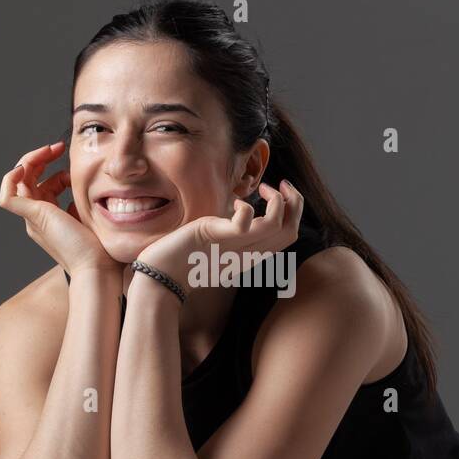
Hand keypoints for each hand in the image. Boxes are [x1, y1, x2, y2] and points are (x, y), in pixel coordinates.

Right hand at [0, 141, 121, 276]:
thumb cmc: (101, 248)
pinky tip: (25, 166)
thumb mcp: (93, 215)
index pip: (43, 185)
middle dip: (40, 158)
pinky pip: (8, 196)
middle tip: (58, 146)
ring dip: (30, 160)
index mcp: (50, 218)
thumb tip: (90, 184)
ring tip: (51, 149)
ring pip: (17, 182)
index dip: (54, 168)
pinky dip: (11, 179)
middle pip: (27, 180)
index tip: (70, 159)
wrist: (98, 268)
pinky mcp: (32, 218)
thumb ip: (85, 200)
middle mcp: (38, 218)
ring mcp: (33, 218)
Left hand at [134, 180, 303, 295]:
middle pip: (292, 230)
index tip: (281, 192)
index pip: (290, 234)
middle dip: (295, 201)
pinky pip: (244, 223)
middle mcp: (250, 252)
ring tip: (263, 188)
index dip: (294, 210)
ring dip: (277, 201)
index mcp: (253, 254)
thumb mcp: (220, 245)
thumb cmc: (187, 258)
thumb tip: (244, 213)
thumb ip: (235, 233)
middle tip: (281, 184)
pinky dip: (245, 207)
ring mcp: (237, 246)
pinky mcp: (219, 237)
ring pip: (277, 227)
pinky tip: (234, 202)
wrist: (163, 274)